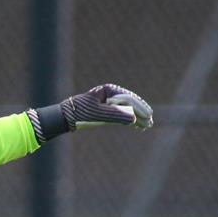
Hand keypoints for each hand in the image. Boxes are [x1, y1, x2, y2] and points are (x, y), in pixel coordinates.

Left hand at [29, 84, 152, 140]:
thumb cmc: (81, 113)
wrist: (66, 117)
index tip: (149, 116)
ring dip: (138, 117)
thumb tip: (133, 119)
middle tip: (151, 122)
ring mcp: (110, 101)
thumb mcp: (99, 115)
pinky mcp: (107, 109)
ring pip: (127, 109)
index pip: (129, 99)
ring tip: (147, 126)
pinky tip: (137, 126)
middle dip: (141, 113)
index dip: (140, 108)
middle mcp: (111, 94)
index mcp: (109, 90)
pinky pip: (122, 113)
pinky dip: (130, 120)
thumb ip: (116, 115)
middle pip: (130, 103)